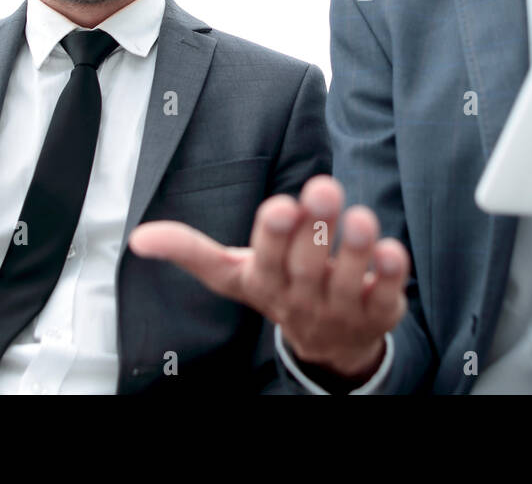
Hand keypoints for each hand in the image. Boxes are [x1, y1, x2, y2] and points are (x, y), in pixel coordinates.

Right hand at [128, 174, 409, 381]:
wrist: (329, 343)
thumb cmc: (279, 286)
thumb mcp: (233, 272)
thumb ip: (191, 250)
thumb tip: (138, 237)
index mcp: (264, 282)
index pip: (264, 260)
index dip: (272, 236)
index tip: (279, 206)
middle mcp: (302, 297)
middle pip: (306, 264)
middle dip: (315, 227)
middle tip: (324, 188)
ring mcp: (342, 308)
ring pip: (348, 280)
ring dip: (354, 248)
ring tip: (361, 217)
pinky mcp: (379, 312)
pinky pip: (387, 296)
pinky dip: (391, 275)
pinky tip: (393, 250)